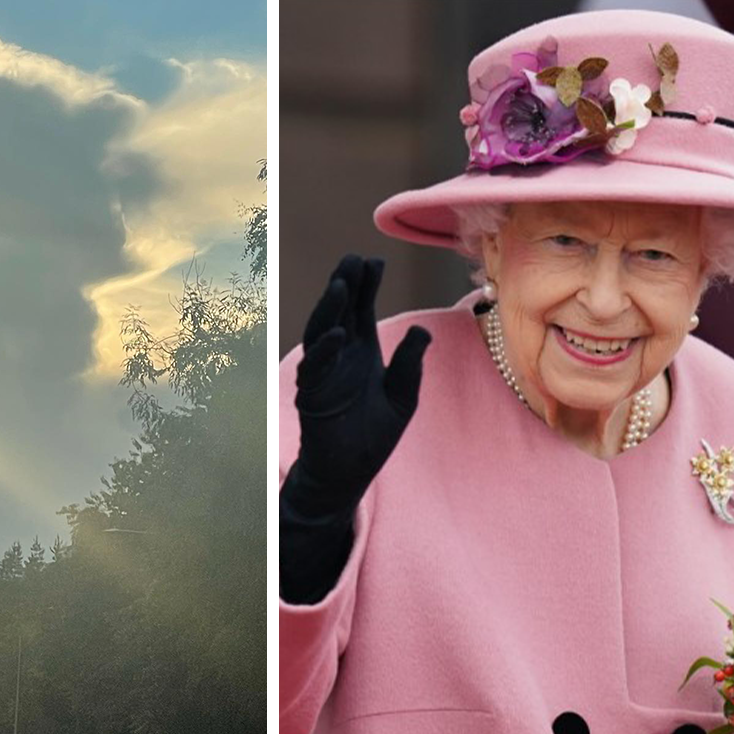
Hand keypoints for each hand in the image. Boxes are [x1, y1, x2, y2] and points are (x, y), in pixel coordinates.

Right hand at [287, 255, 431, 519]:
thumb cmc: (373, 437)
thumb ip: (410, 364)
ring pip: (320, 332)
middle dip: (344, 285)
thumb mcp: (402, 396)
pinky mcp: (312, 396)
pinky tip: (338, 334)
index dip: (366, 285)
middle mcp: (339, 357)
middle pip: (338, 312)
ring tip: (340, 285)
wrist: (349, 474)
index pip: (361, 310)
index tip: (374, 261)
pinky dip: (324, 351)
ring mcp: (322, 374)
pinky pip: (314, 369)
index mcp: (361, 352)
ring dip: (329, 309)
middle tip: (352, 259)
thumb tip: (422, 330)